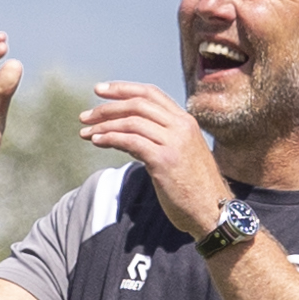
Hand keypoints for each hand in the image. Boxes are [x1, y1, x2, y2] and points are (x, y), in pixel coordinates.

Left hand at [79, 81, 228, 238]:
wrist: (213, 211)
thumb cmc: (194, 187)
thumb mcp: (180, 154)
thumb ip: (159, 139)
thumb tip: (127, 135)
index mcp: (185, 121)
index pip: (150, 93)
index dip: (123, 88)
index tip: (99, 90)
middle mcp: (181, 126)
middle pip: (138, 103)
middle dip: (107, 107)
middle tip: (85, 116)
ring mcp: (174, 142)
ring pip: (132, 121)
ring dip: (103, 125)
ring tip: (85, 132)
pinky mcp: (164, 160)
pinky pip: (131, 142)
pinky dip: (110, 138)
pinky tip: (97, 141)